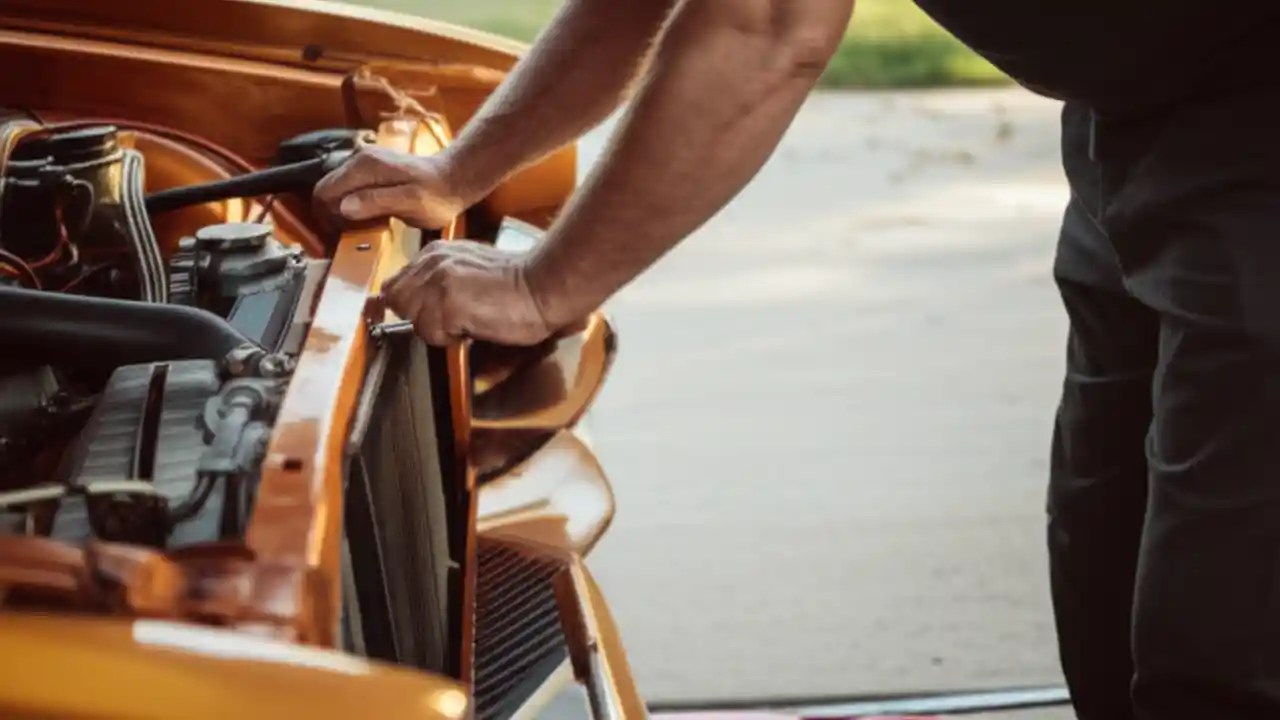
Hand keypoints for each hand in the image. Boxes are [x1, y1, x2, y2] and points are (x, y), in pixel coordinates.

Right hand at [313, 147, 473, 228]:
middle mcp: (358, 160)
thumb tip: (343, 207)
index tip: (341, 236)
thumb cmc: (437, 195)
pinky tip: (369, 221)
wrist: (454, 180)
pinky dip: (352, 209)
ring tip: (360, 231)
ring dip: (341, 214)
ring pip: (335, 192)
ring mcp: (363, 165)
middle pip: (326, 191)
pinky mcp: (369, 172)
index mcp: (364, 166)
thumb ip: (377, 201)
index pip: (325, 191)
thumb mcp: (411, 202)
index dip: (326, 217)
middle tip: (350, 236)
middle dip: (331, 216)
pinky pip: (348, 192)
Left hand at [382, 240, 556, 346]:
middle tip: (453, 320)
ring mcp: (438, 284)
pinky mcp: (448, 306)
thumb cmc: (517, 282)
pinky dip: (452, 338)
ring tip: (467, 321)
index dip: (410, 305)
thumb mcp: (469, 268)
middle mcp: (431, 262)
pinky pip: (433, 335)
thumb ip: (440, 278)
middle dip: (420, 317)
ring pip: (413, 321)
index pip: (395, 285)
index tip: (432, 313)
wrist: (545, 285)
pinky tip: (475, 326)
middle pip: (397, 303)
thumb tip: (418, 302)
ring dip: (437, 329)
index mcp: (435, 252)